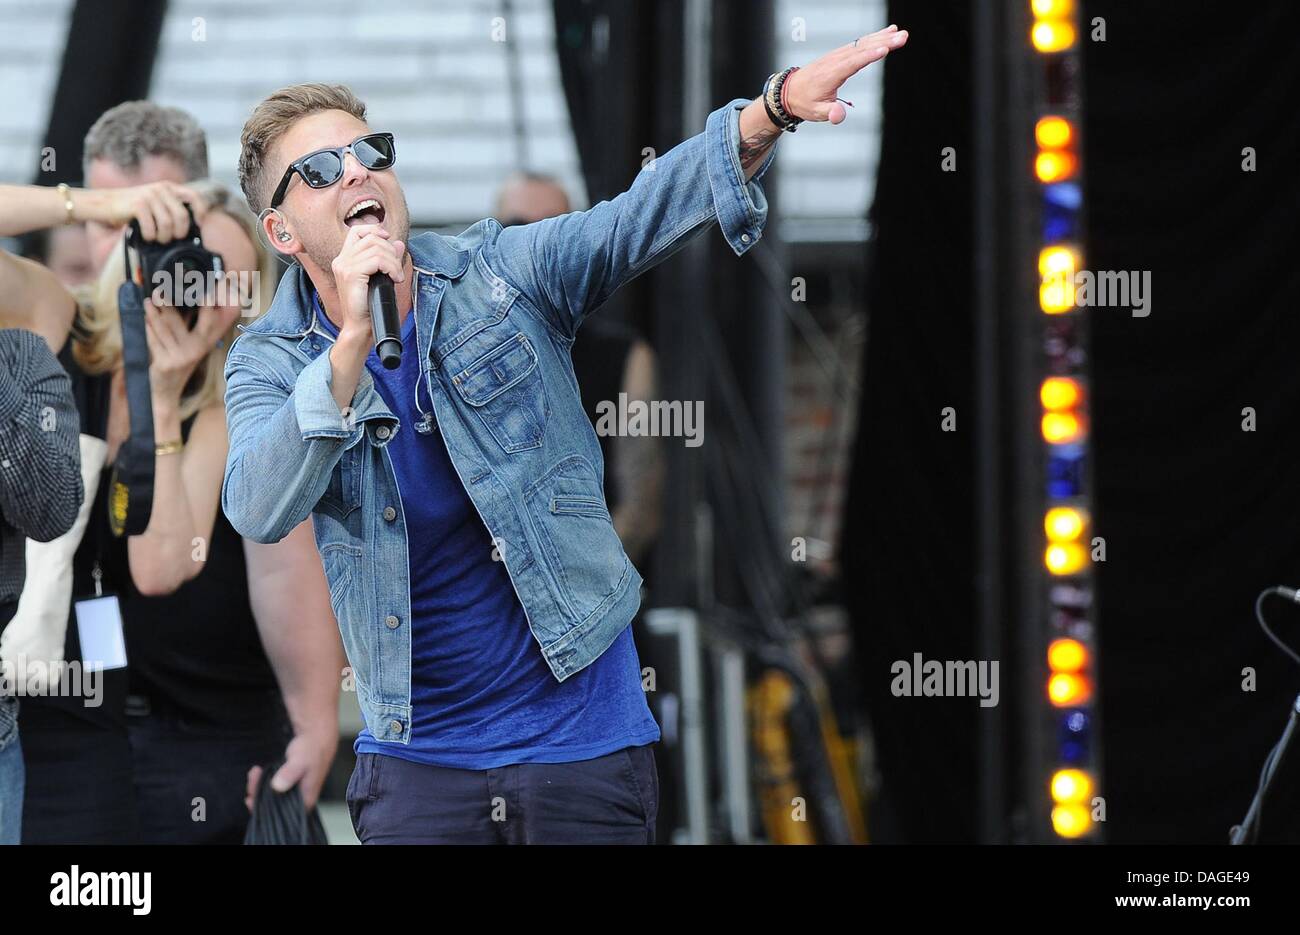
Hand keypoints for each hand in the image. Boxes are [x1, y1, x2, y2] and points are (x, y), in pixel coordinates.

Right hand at [101, 181, 208, 242]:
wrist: (104, 203)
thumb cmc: (131, 208)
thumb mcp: (155, 204)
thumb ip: (171, 210)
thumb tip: (191, 230)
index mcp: (168, 188)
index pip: (194, 197)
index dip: (200, 212)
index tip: (198, 225)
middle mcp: (160, 189)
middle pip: (183, 216)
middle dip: (180, 233)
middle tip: (172, 238)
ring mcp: (149, 195)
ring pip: (168, 224)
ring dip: (164, 237)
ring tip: (158, 239)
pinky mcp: (138, 204)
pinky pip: (152, 226)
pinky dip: (150, 236)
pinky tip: (146, 237)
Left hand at [144, 299, 239, 408]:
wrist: (166, 391)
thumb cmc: (177, 361)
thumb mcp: (190, 344)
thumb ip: (190, 323)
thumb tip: (185, 298)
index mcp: (206, 342)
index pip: (211, 318)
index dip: (209, 303)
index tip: (201, 288)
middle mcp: (198, 349)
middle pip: (188, 321)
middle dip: (172, 304)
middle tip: (161, 290)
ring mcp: (183, 356)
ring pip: (166, 328)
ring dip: (154, 312)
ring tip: (148, 301)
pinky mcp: (167, 363)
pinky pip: (154, 341)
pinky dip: (148, 328)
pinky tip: (145, 319)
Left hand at [244, 729, 337, 812]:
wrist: (316, 736)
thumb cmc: (311, 749)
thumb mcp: (300, 760)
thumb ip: (290, 773)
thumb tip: (278, 786)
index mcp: (306, 800)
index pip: (282, 815)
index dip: (264, 810)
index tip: (251, 798)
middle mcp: (300, 800)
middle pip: (273, 807)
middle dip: (258, 795)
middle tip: (252, 778)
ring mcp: (294, 792)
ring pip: (271, 797)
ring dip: (259, 786)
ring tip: (254, 772)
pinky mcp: (289, 784)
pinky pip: (272, 789)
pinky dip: (263, 782)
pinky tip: (258, 772)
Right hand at [330, 223, 404, 346]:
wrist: (360, 327)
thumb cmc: (369, 306)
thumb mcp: (380, 278)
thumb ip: (387, 259)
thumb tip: (398, 244)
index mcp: (344, 259)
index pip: (357, 231)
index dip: (375, 230)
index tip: (388, 239)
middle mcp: (342, 260)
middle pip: (371, 238)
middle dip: (390, 251)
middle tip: (396, 270)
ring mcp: (344, 266)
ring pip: (376, 248)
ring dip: (393, 262)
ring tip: (396, 276)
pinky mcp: (351, 274)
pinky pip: (377, 260)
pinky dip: (391, 267)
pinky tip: (394, 279)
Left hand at [785, 24, 908, 124]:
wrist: (790, 91)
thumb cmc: (804, 103)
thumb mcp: (816, 113)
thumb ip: (829, 113)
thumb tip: (839, 115)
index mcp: (831, 74)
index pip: (852, 63)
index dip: (868, 55)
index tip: (884, 48)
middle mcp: (835, 61)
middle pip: (862, 49)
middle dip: (883, 42)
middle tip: (903, 37)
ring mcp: (838, 55)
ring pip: (862, 43)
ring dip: (883, 37)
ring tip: (901, 32)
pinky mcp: (841, 54)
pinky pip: (860, 43)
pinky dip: (874, 36)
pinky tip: (888, 31)